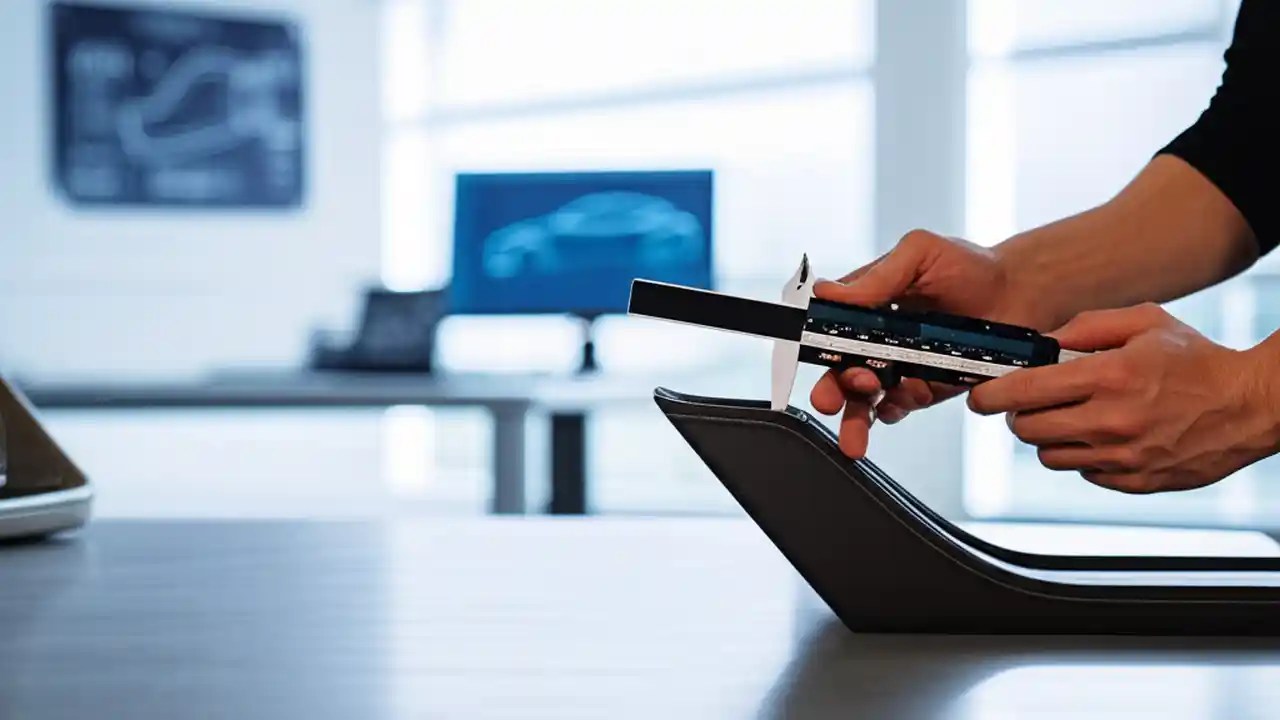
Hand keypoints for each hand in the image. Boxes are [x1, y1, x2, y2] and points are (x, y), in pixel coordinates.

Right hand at [810, 229, 1047, 457]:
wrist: (1023, 293)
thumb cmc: (971, 266)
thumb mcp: (920, 254)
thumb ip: (877, 276)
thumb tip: (826, 291)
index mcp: (868, 305)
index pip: (830, 331)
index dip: (820, 350)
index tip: (822, 363)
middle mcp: (878, 339)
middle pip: (841, 373)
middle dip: (832, 392)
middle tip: (832, 403)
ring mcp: (901, 366)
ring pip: (866, 399)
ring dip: (857, 416)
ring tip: (859, 431)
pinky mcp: (926, 388)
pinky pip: (902, 406)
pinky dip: (899, 408)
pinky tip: (913, 397)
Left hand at [968, 303, 1279, 493]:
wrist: (1251, 404)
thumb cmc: (1197, 359)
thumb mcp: (1143, 322)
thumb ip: (1084, 327)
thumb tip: (1042, 343)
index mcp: (1109, 376)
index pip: (1025, 391)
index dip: (991, 395)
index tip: (979, 396)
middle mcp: (1111, 420)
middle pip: (1027, 429)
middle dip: (1020, 414)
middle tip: (1034, 402)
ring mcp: (1123, 456)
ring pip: (1050, 456)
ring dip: (1051, 436)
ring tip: (1076, 416)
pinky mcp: (1135, 481)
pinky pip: (1083, 472)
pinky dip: (1083, 456)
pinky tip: (1105, 435)